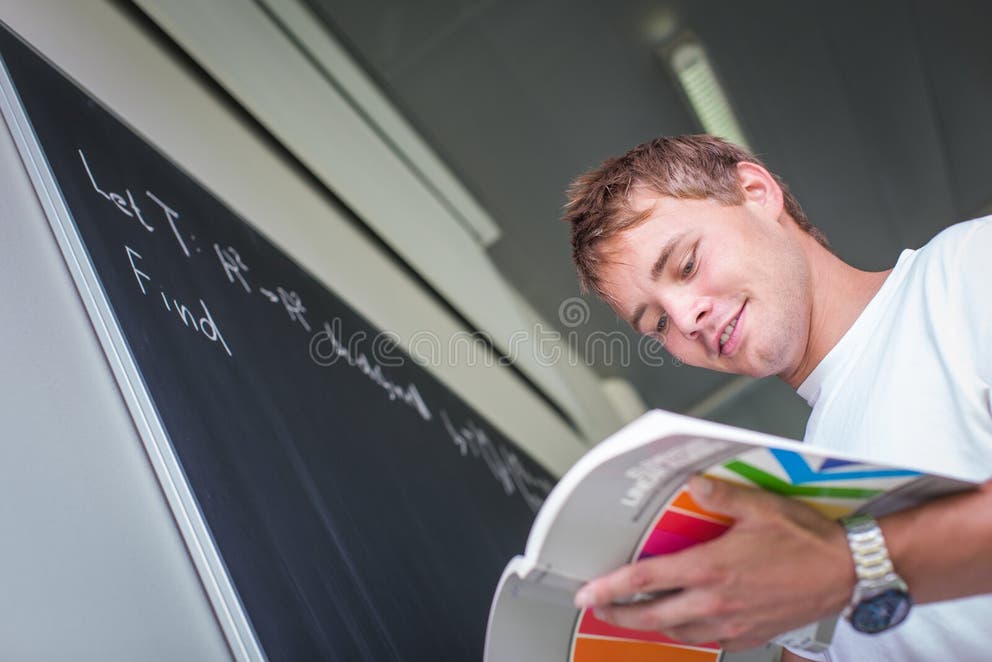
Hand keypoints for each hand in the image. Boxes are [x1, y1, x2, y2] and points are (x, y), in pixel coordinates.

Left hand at [573, 476, 855, 650]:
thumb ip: (719, 497)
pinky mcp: (752, 634)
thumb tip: (692, 485)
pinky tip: (685, 622)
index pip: (646, 581)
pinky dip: (687, 632)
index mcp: (712, 568)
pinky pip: (707, 638)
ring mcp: (734, 622)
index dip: (611, 588)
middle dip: (620, 613)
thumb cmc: (807, 539)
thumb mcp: (760, 507)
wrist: (849, 572)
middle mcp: (717, 601)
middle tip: (599, 608)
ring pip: (678, 632)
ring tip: (637, 613)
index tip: (587, 592)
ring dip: (652, 625)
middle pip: (653, 616)